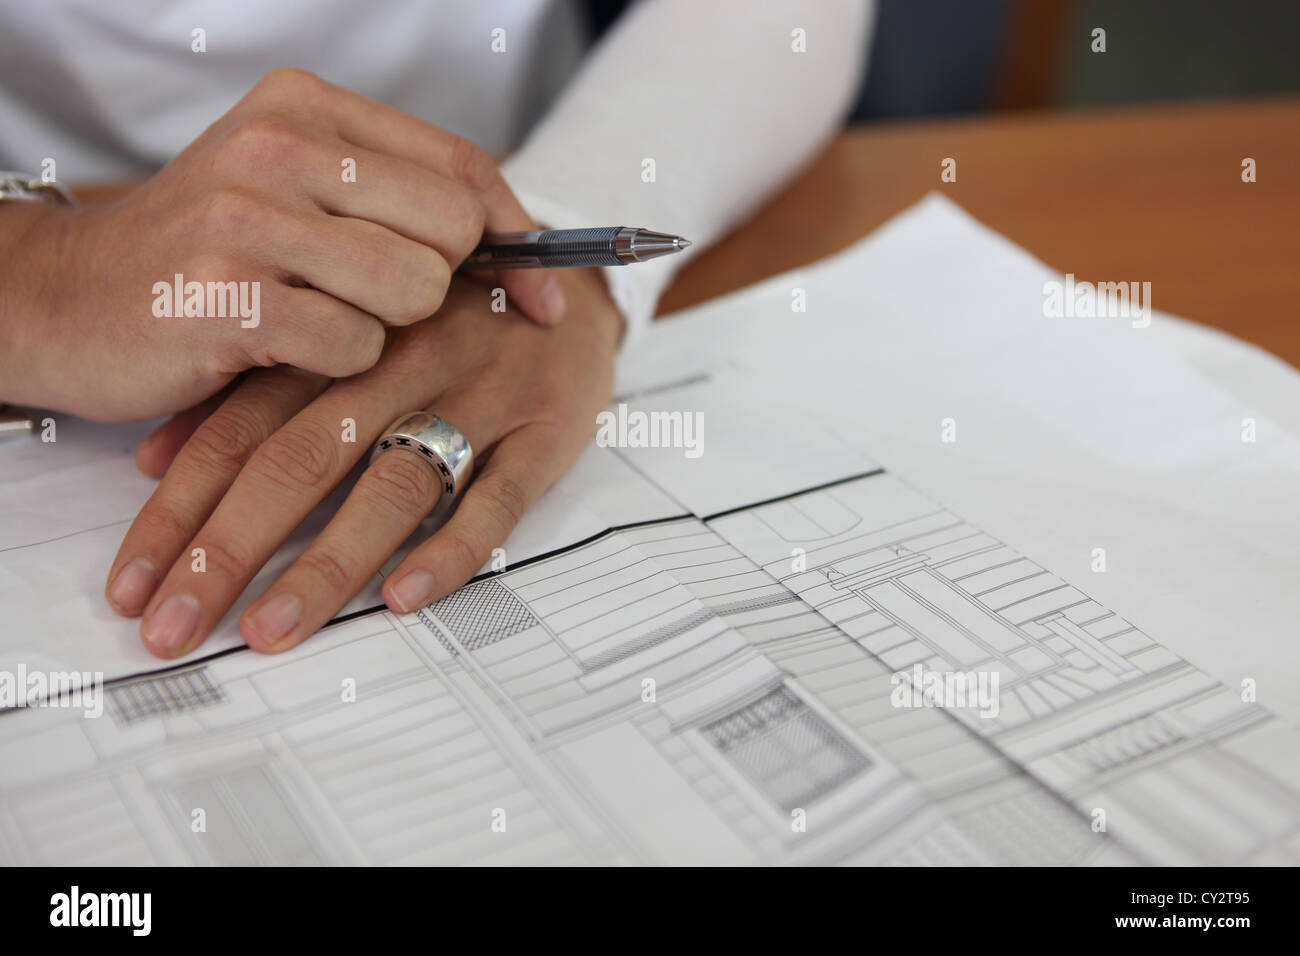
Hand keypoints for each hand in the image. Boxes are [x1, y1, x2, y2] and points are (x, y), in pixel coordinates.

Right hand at [0, 68, 563, 421]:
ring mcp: (250, 215)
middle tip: (363, 302)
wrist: (66, 300)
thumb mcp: (294, 197)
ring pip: (412, 289)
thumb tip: (527, 258)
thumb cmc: (203, 256)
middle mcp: (280, 144)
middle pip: (451, 231)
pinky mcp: (229, 294)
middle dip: (430, 287)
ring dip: (379, 327)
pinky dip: (331, 365)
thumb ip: (396, 203)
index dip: (519, 238)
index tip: (545, 300)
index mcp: (308, 109)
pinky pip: (355, 346)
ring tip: (312, 319)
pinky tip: (277, 349)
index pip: (462, 168)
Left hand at [104, 270, 619, 657]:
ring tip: (271, 632)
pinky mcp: (546, 430)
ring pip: (395, 483)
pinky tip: (406, 597)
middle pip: (302, 459)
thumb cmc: (442, 316)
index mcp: (342, 339)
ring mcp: (478, 397)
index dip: (181, 508)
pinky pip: (501, 496)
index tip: (134, 586)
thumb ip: (256, 389)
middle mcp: (403, 363)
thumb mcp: (342, 333)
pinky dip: (454, 546)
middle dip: (229, 549)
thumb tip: (155, 460)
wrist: (569, 281)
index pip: (242, 426)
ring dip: (329, 563)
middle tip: (175, 626)